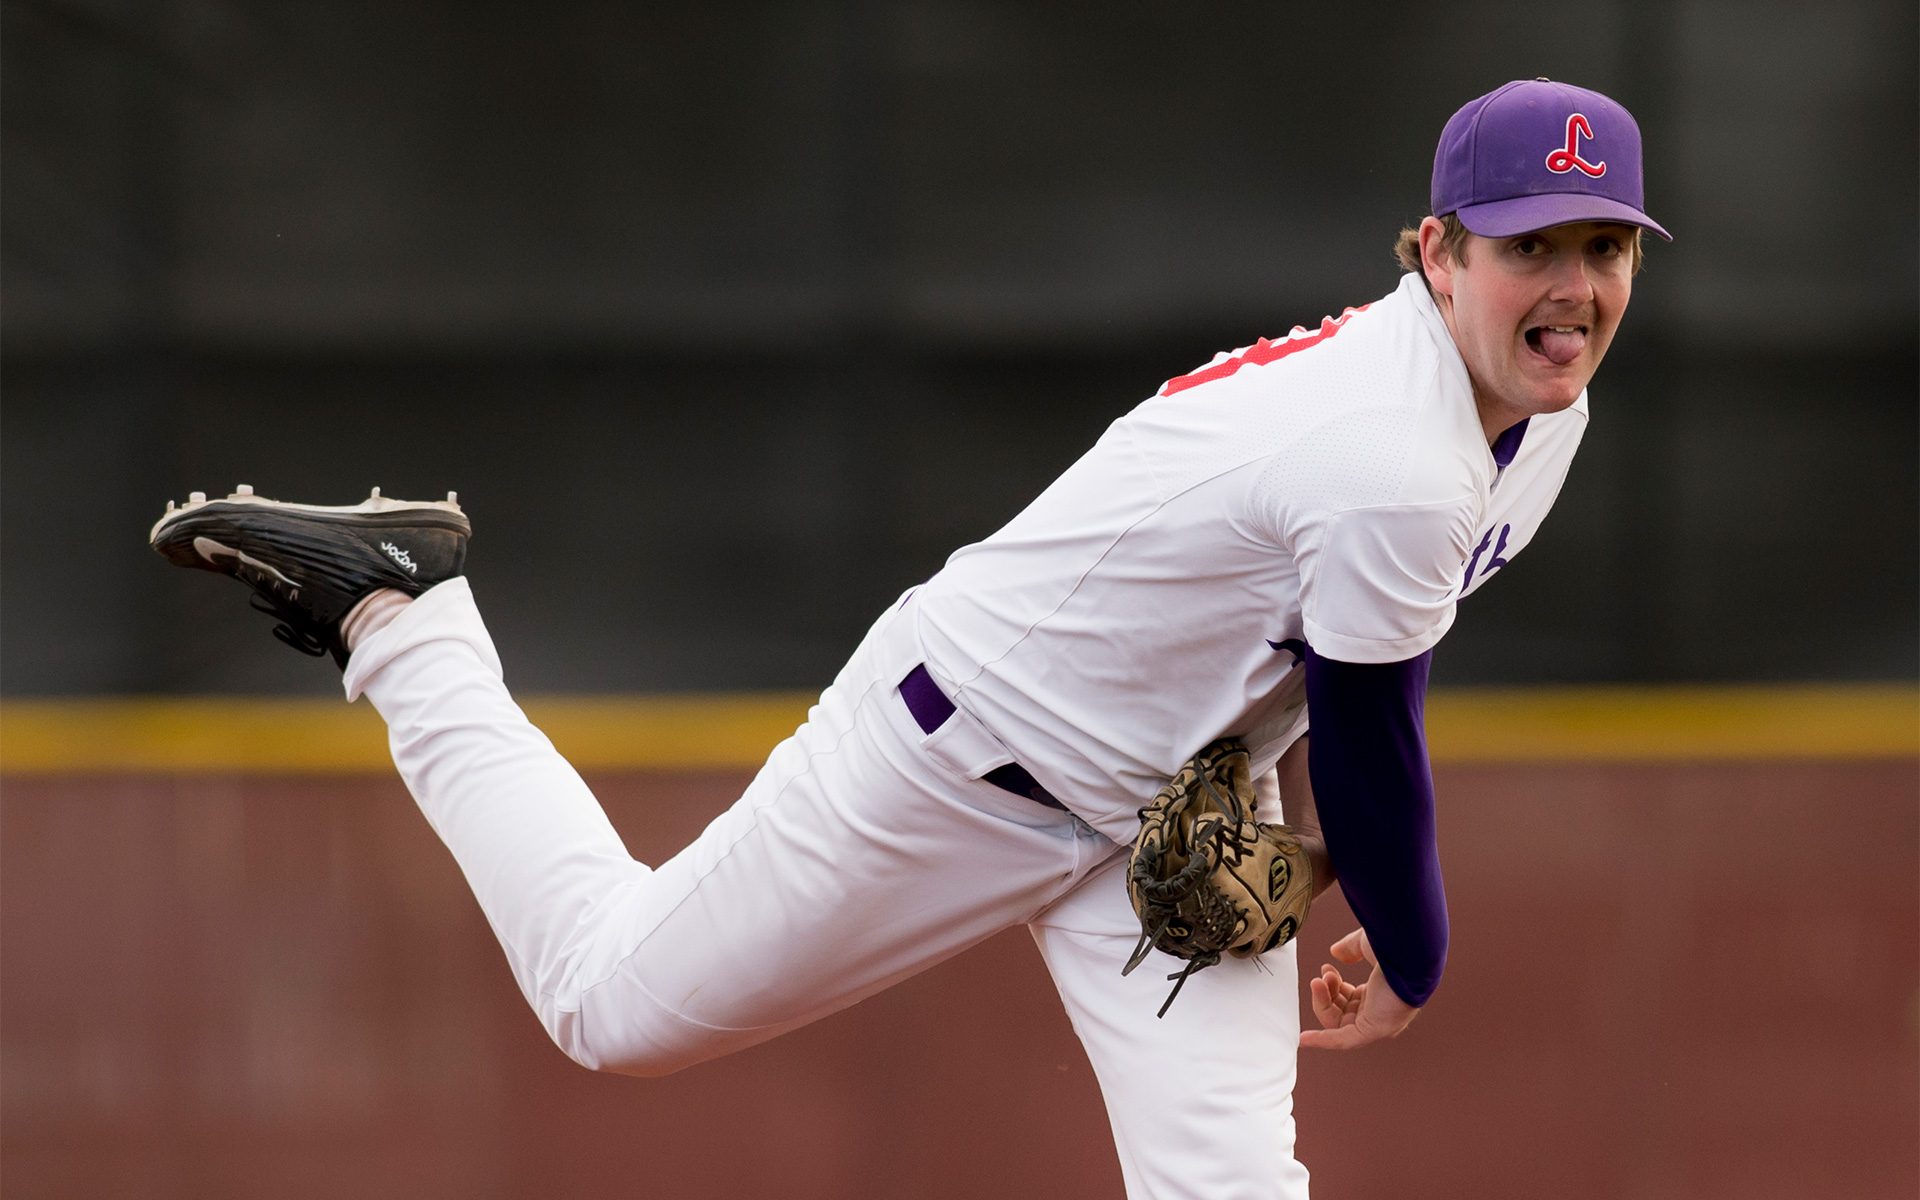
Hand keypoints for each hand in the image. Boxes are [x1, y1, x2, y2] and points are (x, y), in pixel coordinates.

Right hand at [1298, 928, 1419, 1049]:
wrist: (1411, 954)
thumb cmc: (1397, 947)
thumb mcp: (1366, 945)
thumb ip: (1350, 949)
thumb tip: (1335, 953)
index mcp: (1382, 992)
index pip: (1350, 998)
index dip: (1333, 986)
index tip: (1326, 968)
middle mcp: (1382, 1009)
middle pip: (1341, 1011)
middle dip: (1325, 993)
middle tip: (1321, 976)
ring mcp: (1379, 1021)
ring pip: (1338, 1022)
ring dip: (1322, 1003)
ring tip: (1319, 981)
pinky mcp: (1375, 1030)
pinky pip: (1343, 1040)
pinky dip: (1322, 1040)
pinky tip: (1304, 1038)